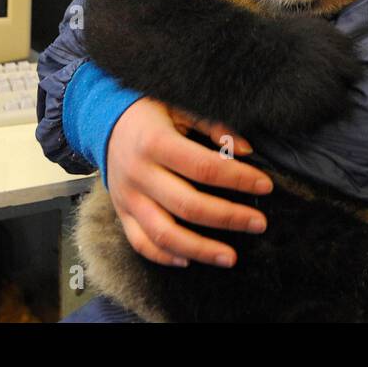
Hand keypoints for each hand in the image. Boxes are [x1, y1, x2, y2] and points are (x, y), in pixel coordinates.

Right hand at [105, 97, 272, 268]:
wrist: (103, 120)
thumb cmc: (149, 111)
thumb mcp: (179, 106)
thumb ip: (212, 125)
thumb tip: (246, 150)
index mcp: (155, 142)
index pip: (204, 167)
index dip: (237, 178)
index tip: (264, 186)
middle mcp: (139, 173)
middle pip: (188, 205)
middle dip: (228, 217)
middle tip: (258, 223)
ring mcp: (128, 197)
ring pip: (164, 234)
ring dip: (201, 249)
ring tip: (230, 257)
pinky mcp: (122, 212)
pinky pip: (141, 243)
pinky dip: (165, 256)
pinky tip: (189, 260)